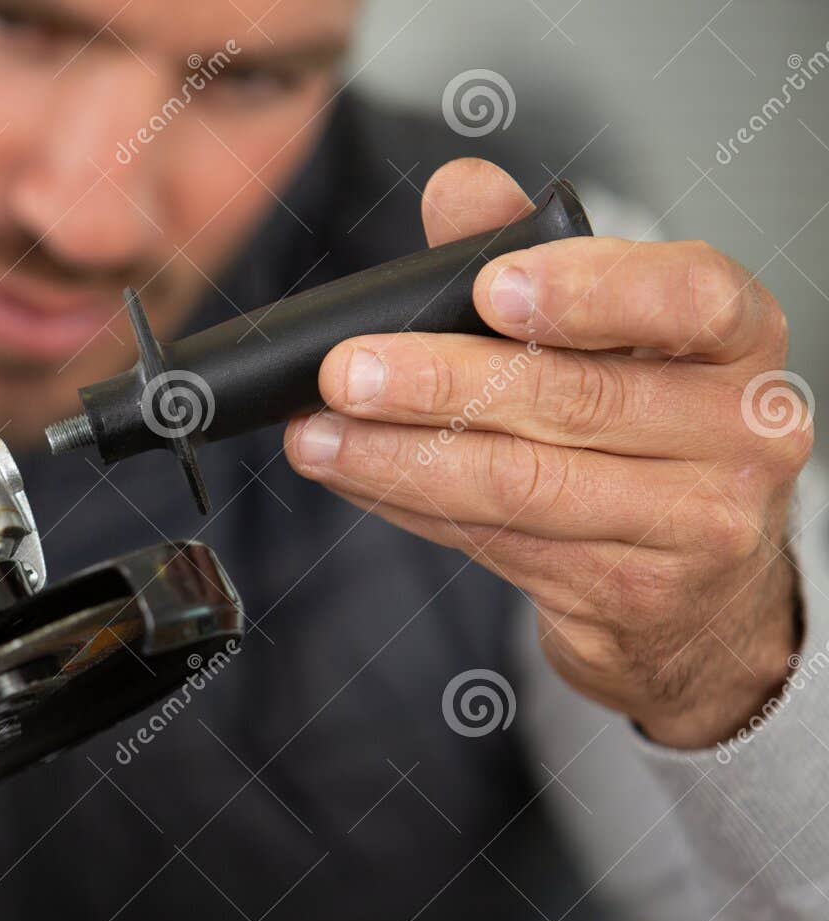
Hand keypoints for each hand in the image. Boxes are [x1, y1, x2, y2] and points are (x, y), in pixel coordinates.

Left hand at [285, 159, 808, 748]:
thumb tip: (459, 189)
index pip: (686, 297)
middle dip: (440, 381)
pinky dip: (412, 503)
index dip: (586, 290)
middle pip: (575, 400)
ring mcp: (696, 523)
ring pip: (524, 484)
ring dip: (400, 457)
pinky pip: (498, 540)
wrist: (704, 586)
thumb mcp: (613, 331)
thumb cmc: (651, 430)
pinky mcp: (633, 593)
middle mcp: (739, 430)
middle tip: (346, 370)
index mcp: (738, 338)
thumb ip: (534, 250)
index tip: (489, 287)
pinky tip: (356, 476)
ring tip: (318, 435)